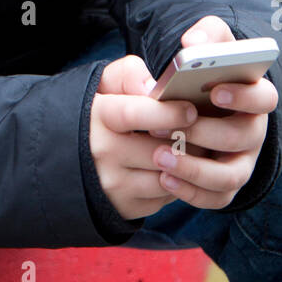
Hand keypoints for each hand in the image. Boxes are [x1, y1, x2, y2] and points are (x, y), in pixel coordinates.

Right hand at [89, 53, 199, 220]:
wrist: (72, 158)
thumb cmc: (98, 113)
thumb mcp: (104, 84)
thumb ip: (129, 75)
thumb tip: (154, 87)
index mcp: (99, 117)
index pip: (136, 114)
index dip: (167, 113)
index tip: (191, 110)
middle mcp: (104, 153)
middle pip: (160, 150)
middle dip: (188, 141)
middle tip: (208, 130)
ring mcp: (115, 184)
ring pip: (168, 177)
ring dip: (190, 164)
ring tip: (199, 147)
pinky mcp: (126, 206)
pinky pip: (166, 196)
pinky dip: (179, 181)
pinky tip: (181, 165)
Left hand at [149, 15, 277, 209]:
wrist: (187, 102)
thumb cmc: (202, 70)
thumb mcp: (207, 43)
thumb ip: (205, 35)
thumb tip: (193, 43)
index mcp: (254, 96)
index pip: (265, 98)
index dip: (243, 96)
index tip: (214, 91)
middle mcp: (253, 131)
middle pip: (242, 137)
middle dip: (205, 132)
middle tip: (168, 126)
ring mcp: (242, 161)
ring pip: (231, 176)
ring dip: (196, 169)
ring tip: (161, 157)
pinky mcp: (226, 186)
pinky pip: (216, 198)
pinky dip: (191, 193)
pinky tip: (165, 178)